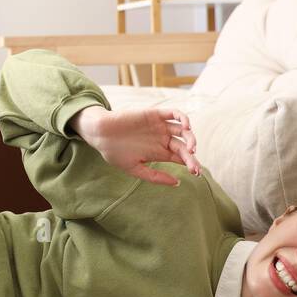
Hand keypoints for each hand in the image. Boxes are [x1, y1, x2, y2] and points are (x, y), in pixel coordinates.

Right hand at [70, 105, 199, 186]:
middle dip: (192, 156)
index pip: (182, 157)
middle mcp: (163, 138)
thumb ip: (154, 176)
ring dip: (191, 138)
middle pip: (185, 146)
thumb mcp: (134, 169)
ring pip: (183, 130)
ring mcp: (160, 126)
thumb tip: (177, 183)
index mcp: (160, 152)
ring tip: (191, 149)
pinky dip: (183, 118)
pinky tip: (186, 127)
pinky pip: (174, 113)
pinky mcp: (155, 114)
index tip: (196, 173)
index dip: (191, 164)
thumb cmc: (114, 153)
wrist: (100, 134)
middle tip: (194, 166)